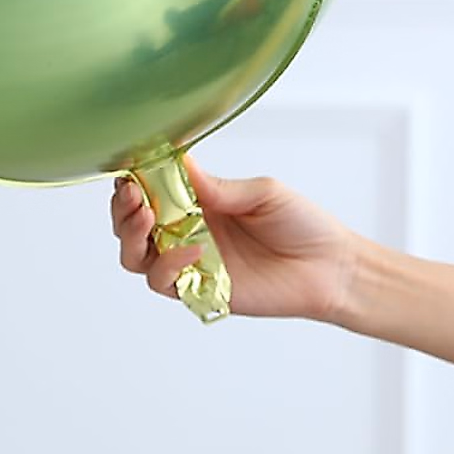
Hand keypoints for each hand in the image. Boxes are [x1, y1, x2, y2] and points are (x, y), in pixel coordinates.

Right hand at [110, 157, 357, 321]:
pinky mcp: (201, 291)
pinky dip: (168, 265)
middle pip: (129, 225)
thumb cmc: (302, 224)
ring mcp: (190, 262)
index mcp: (197, 201)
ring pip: (135, 256)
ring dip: (131, 236)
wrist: (332, 268)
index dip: (131, 179)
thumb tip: (178, 162)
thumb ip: (217, 186)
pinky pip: (165, 282)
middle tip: (133, 195)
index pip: (148, 188)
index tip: (129, 170)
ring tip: (146, 217)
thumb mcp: (260, 193)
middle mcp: (186, 231)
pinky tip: (191, 251)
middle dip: (122, 208)